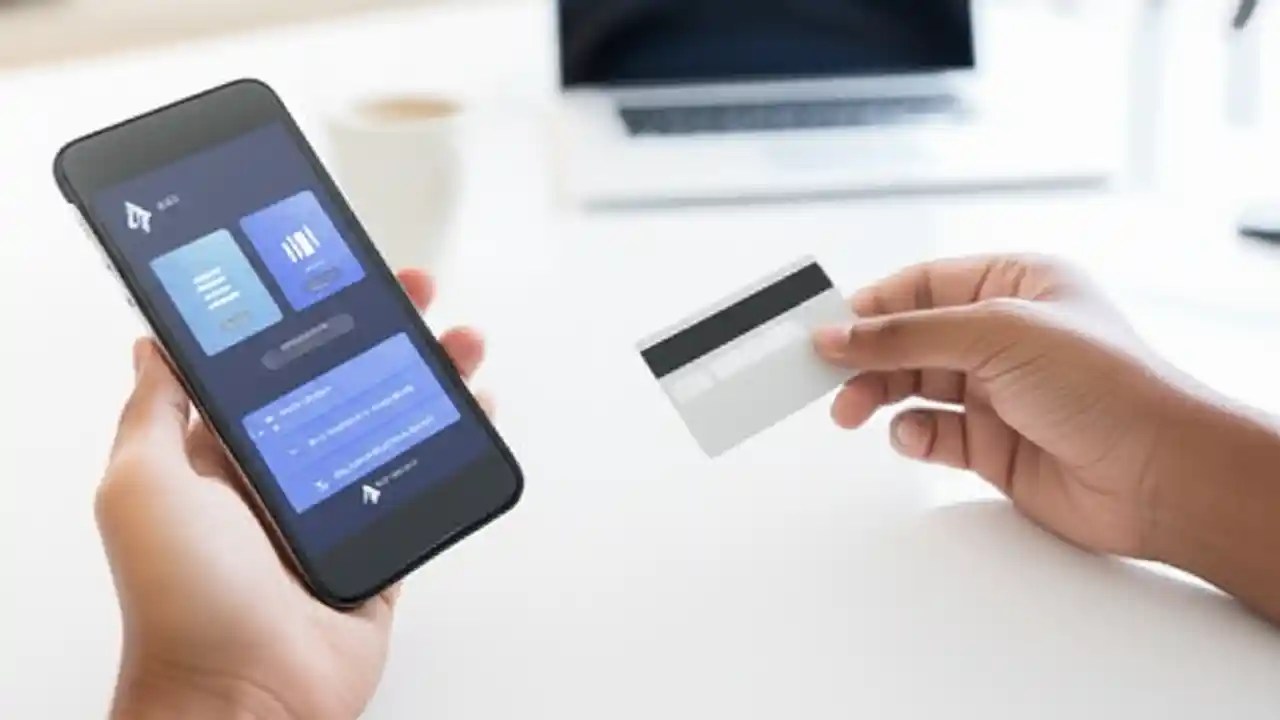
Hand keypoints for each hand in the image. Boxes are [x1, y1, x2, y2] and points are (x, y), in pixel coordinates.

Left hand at [98, 270, 488, 719]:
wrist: (247, 695)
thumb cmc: (181, 600)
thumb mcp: (140, 486)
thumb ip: (153, 411)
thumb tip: (153, 345)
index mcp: (223, 454)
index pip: (273, 362)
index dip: (307, 313)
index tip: (337, 272)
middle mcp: (282, 474)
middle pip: (345, 380)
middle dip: (383, 329)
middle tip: (414, 291)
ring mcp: (334, 509)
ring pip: (394, 421)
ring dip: (432, 374)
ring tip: (462, 342)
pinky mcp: (379, 544)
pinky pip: (424, 481)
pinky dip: (457, 443)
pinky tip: (476, 410)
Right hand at [814, 256, 1179, 557]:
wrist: (1159, 474)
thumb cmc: (1107, 385)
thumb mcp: (996, 332)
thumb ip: (906, 334)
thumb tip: (838, 334)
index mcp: (1018, 284)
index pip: (923, 285)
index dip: (871, 304)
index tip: (825, 325)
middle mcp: (1007, 335)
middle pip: (910, 337)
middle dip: (867, 356)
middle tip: (825, 376)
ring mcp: (999, 391)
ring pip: (915, 385)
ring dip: (879, 395)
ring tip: (851, 410)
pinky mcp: (993, 445)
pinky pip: (933, 433)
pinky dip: (914, 435)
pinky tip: (916, 437)